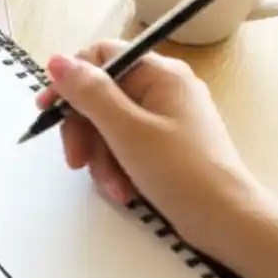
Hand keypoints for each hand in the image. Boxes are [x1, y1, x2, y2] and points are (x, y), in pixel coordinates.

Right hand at [37, 40, 267, 256]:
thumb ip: (89, 93)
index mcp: (160, 73)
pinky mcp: (167, 145)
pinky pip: (127, 144)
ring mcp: (167, 117)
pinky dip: (118, 166)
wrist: (229, 222)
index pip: (102, 56)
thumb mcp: (127, 130)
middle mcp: (164, 88)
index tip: (48, 110)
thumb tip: (57, 61)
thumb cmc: (181, 171)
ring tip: (111, 186)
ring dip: (101, 156)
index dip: (71, 81)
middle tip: (75, 161)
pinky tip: (123, 190)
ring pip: (110, 124)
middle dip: (85, 130)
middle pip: (102, 95)